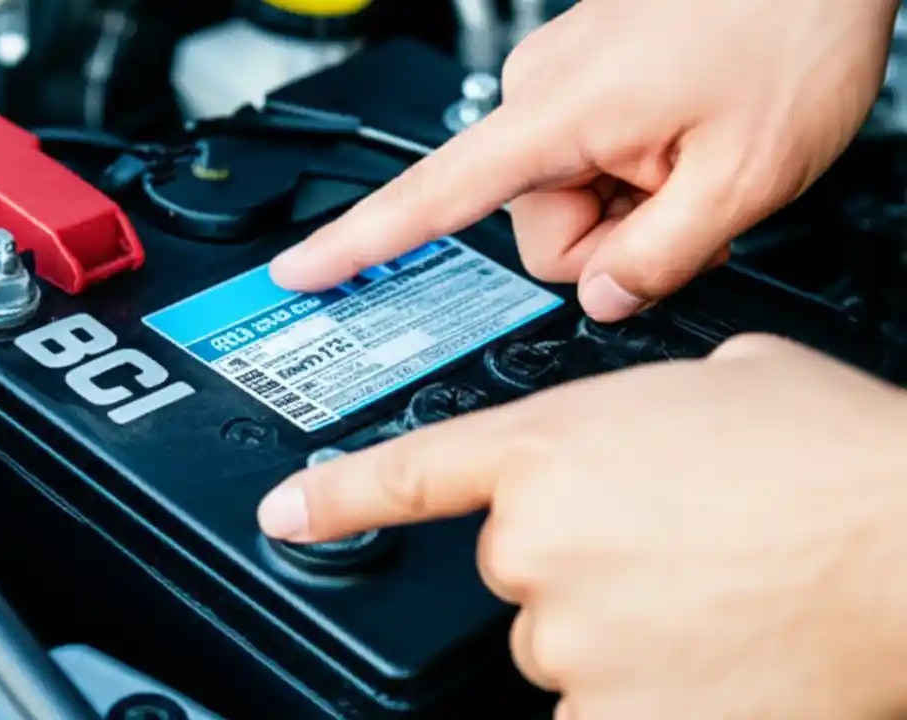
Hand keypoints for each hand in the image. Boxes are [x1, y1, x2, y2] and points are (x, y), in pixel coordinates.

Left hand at [257, 335, 906, 718]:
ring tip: (708, 594)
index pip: (407, 476)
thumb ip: (641, 410)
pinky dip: (645, 687)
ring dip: (617, 627)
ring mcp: (567, 635)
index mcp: (549, 446)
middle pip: (515, 567)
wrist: (905, 547)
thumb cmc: (832, 459)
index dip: (335, 497)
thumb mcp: (721, 380)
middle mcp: (537, 541)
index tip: (286, 514)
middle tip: (669, 547)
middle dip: (577, 561)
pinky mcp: (611, 717)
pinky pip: (597, 707)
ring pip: (561, 641)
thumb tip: (648, 431)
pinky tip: (710, 656)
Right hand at [270, 0, 897, 321]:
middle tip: (687, 204)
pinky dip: (636, 171)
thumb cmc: (788, 29)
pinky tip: (687, 141)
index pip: (432, 196)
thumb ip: (659, 261)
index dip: (359, 243)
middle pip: (537, 228)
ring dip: (630, 205)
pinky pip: (588, 157)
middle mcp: (539, 91)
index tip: (300, 271)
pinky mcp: (584, 75)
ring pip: (567, 198)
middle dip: (610, 238)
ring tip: (696, 162)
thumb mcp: (746, 177)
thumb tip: (602, 301)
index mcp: (558, 116)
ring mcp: (560, 79)